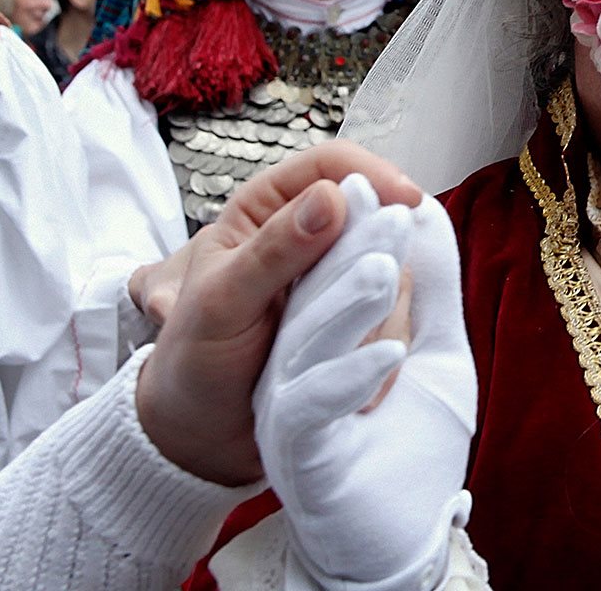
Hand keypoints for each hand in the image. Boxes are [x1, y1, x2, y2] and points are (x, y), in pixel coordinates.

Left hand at [135, 141, 420, 485]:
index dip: (374, 174)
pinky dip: (385, 350)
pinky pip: (400, 321)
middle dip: (379, 263)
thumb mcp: (220, 303)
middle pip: (379, 219)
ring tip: (331, 357)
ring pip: (396, 274)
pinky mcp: (362, 324)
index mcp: (267, 212)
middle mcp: (312, 240)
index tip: (406, 202)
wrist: (204, 436)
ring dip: (377, 316)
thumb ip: (273, 250)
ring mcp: (341, 283)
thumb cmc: (194, 362)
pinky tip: (354, 379)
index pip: (331, 165)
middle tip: (357, 305)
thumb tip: (333, 198)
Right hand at [255, 175, 475, 589]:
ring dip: (347, 301)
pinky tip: (391, 352)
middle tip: (384, 205)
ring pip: (308, 344)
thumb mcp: (437, 350)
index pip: (334, 270)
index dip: (360, 228)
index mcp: (324, 337)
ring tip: (388, 267)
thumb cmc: (414, 443)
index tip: (387, 184)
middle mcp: (296, 366)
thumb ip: (434, 288)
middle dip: (350, 249)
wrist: (403, 533)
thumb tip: (429, 212)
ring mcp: (290, 408)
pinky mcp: (298, 451)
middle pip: (313, 296)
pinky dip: (351, 374)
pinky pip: (315, 406)